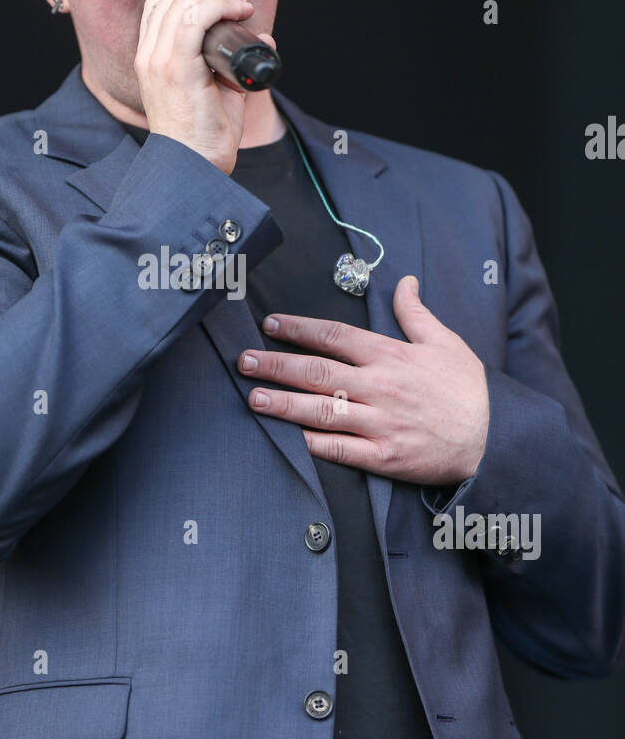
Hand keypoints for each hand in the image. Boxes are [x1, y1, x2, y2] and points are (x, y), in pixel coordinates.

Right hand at [135, 0, 257, 173]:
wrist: (193, 168)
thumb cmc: (204, 136)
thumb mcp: (218, 90)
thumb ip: (235, 63)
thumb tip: (264, 37)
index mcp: (151, 58)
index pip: (161, 3)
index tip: (228, 5)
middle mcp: (149, 55)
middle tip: (239, 5)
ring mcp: (158, 60)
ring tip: (241, 8)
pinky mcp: (175, 69)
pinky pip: (192, 18)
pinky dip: (219, 5)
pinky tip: (238, 12)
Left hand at [236, 275, 489, 485]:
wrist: (495, 440)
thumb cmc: (467, 391)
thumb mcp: (446, 343)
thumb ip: (416, 313)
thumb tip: (405, 281)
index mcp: (391, 356)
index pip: (334, 336)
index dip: (298, 328)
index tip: (270, 325)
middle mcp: (380, 387)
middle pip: (317, 372)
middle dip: (276, 365)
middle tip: (244, 361)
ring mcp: (380, 424)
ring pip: (321, 411)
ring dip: (284, 403)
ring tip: (253, 397)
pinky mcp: (384, 457)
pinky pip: (340, 450)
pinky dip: (312, 444)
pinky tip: (288, 438)